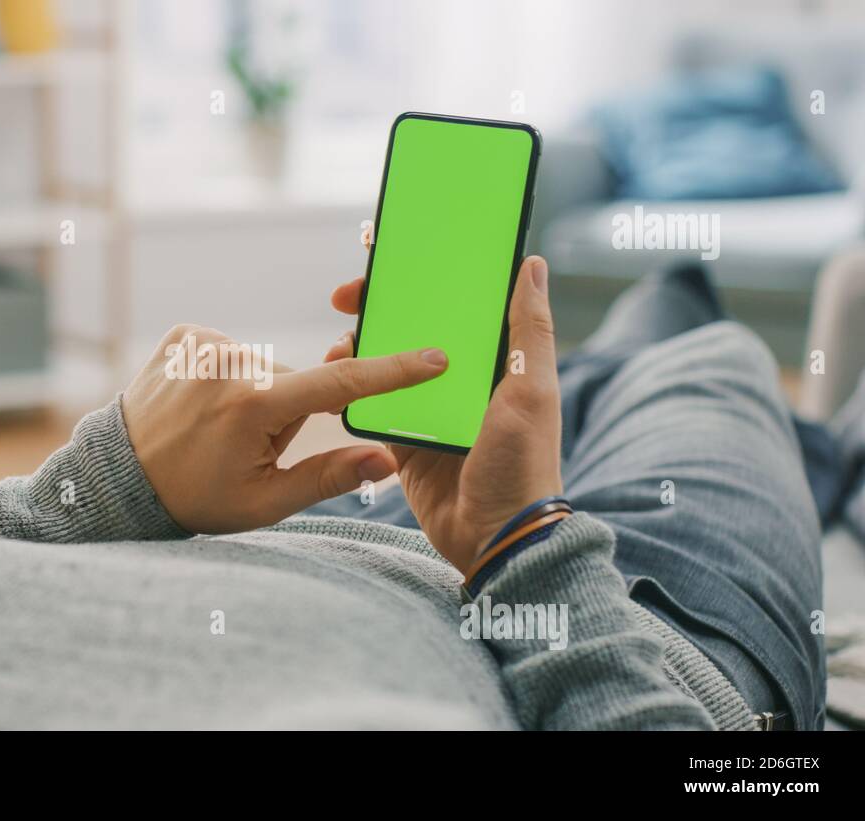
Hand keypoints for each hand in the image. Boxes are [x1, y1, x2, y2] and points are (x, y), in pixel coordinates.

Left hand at [121, 324, 449, 533]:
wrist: (121, 477)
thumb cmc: (196, 497)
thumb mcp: (264, 501)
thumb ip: (329, 477)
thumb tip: (388, 460)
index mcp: (254, 405)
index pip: (341, 384)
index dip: (393, 371)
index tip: (435, 356)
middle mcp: (231, 363)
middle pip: (298, 381)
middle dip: (289, 412)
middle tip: (247, 449)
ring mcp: (203, 343)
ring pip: (266, 367)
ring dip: (258, 395)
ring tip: (217, 428)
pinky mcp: (185, 334)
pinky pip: (233, 353)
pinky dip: (229, 377)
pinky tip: (200, 405)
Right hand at [324, 255, 563, 573]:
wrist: (495, 538)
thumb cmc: (524, 464)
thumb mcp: (532, 390)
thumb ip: (530, 330)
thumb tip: (531, 264)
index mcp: (493, 359)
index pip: (457, 301)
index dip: (427, 273)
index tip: (392, 251)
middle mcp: (459, 377)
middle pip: (413, 325)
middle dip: (378, 303)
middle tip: (345, 295)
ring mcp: (428, 407)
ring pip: (385, 361)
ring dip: (358, 345)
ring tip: (337, 343)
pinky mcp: (403, 438)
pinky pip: (371, 404)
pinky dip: (350, 388)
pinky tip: (332, 377)